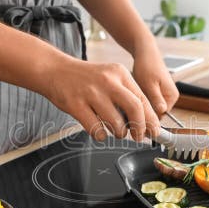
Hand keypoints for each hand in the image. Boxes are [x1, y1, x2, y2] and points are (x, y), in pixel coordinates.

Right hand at [41, 57, 160, 141]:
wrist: (55, 70)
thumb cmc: (84, 79)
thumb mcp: (109, 78)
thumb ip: (126, 95)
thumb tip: (145, 121)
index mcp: (120, 73)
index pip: (143, 99)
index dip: (151, 119)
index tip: (154, 131)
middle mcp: (108, 81)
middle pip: (135, 109)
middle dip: (140, 128)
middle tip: (139, 137)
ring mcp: (91, 93)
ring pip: (116, 123)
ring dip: (119, 133)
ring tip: (114, 130)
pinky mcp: (76, 105)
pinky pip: (96, 129)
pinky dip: (100, 135)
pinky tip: (98, 130)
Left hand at [131, 44, 178, 115]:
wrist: (145, 51)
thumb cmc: (147, 66)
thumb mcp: (149, 84)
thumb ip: (156, 99)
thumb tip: (162, 112)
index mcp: (172, 96)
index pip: (160, 116)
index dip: (147, 116)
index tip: (134, 112)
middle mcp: (170, 97)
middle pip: (155, 112)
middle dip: (144, 109)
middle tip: (131, 102)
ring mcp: (164, 93)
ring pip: (151, 106)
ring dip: (142, 103)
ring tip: (133, 95)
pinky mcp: (157, 90)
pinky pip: (149, 100)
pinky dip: (141, 98)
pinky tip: (134, 92)